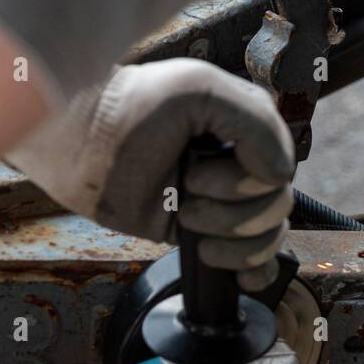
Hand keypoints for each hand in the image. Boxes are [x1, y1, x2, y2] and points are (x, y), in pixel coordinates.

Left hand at [9, 59, 295, 289]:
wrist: (82, 147)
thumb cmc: (130, 109)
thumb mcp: (199, 89)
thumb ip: (255, 121)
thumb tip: (280, 176)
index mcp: (248, 126)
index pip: (281, 169)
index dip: (246, 180)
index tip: (199, 173)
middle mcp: (242, 163)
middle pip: (277, 207)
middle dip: (232, 211)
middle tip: (187, 194)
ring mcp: (226, 201)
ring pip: (267, 237)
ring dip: (230, 239)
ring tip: (187, 220)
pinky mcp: (208, 232)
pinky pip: (256, 262)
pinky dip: (253, 270)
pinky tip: (240, 274)